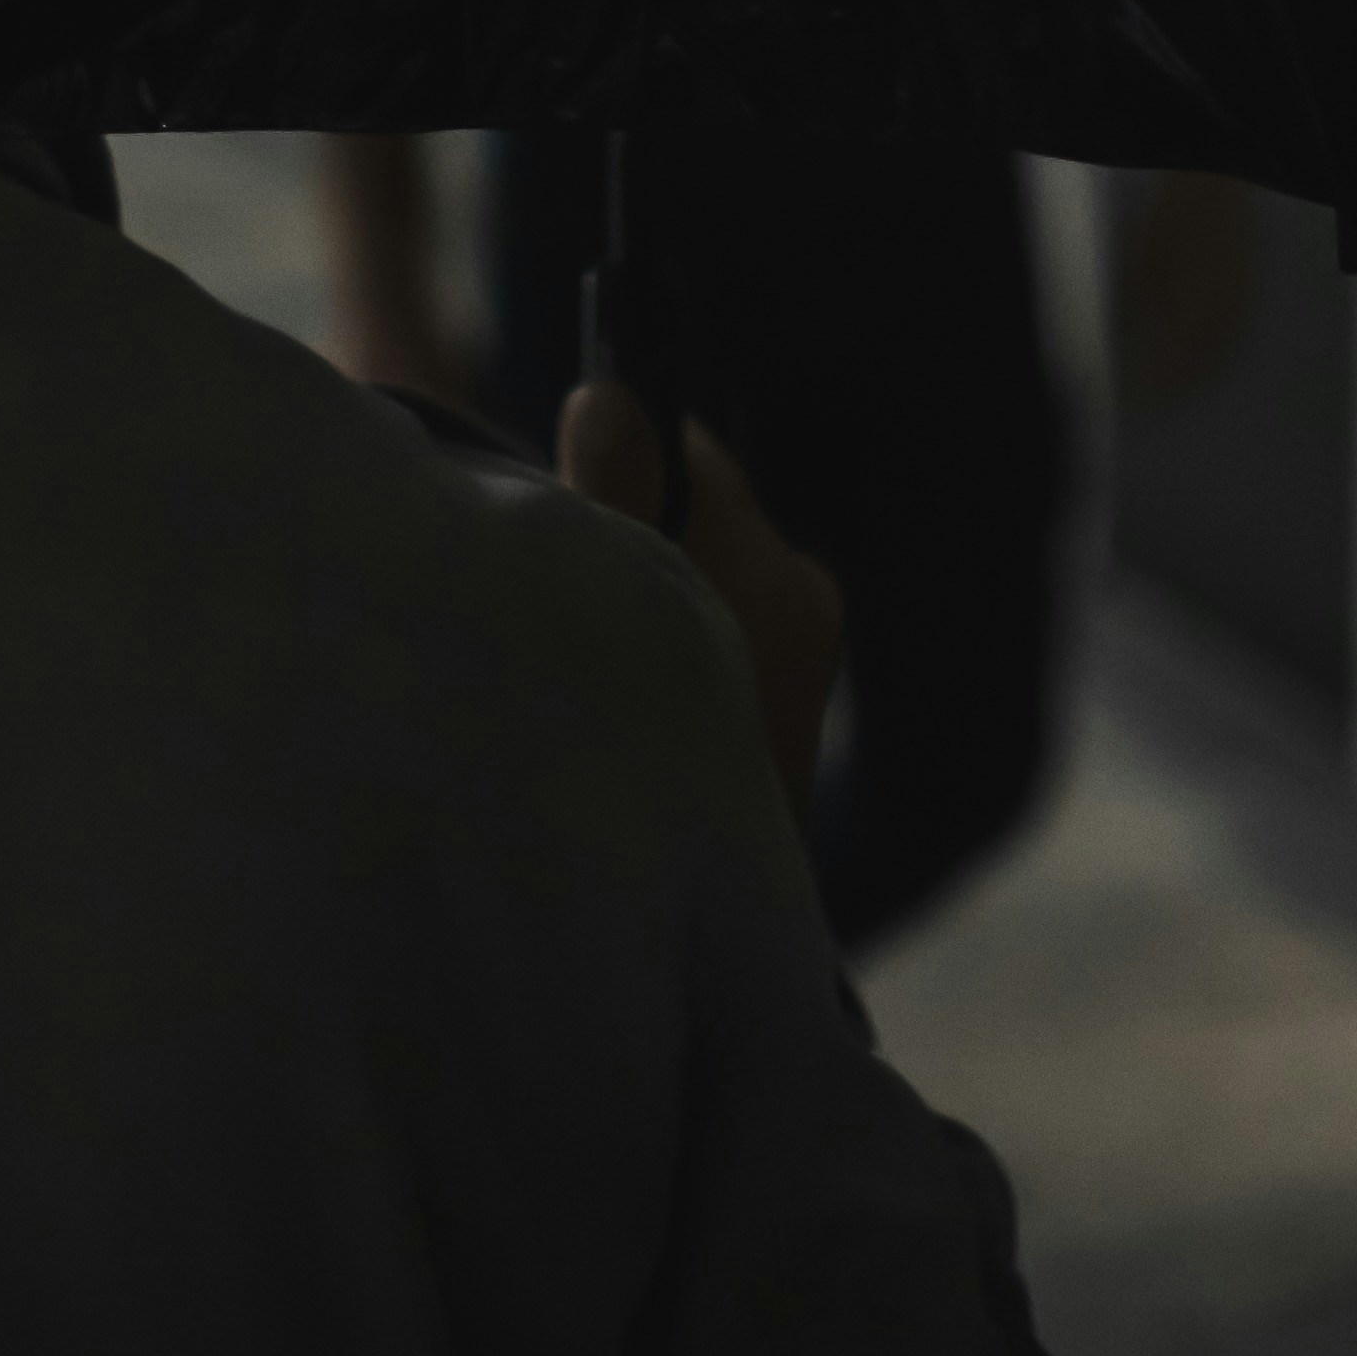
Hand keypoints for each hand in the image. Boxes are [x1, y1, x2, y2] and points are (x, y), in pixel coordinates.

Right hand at [561, 377, 844, 815]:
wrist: (713, 958)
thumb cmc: (645, 778)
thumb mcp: (610, 618)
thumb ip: (606, 500)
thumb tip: (612, 397)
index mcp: (777, 576)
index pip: (691, 451)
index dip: (616, 448)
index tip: (551, 477)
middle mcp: (805, 605)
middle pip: (692, 510)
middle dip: (624, 523)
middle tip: (551, 575)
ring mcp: (802, 661)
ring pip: (694, 572)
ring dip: (637, 588)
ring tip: (579, 654)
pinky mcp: (782, 713)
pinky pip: (707, 627)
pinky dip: (660, 639)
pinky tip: (613, 702)